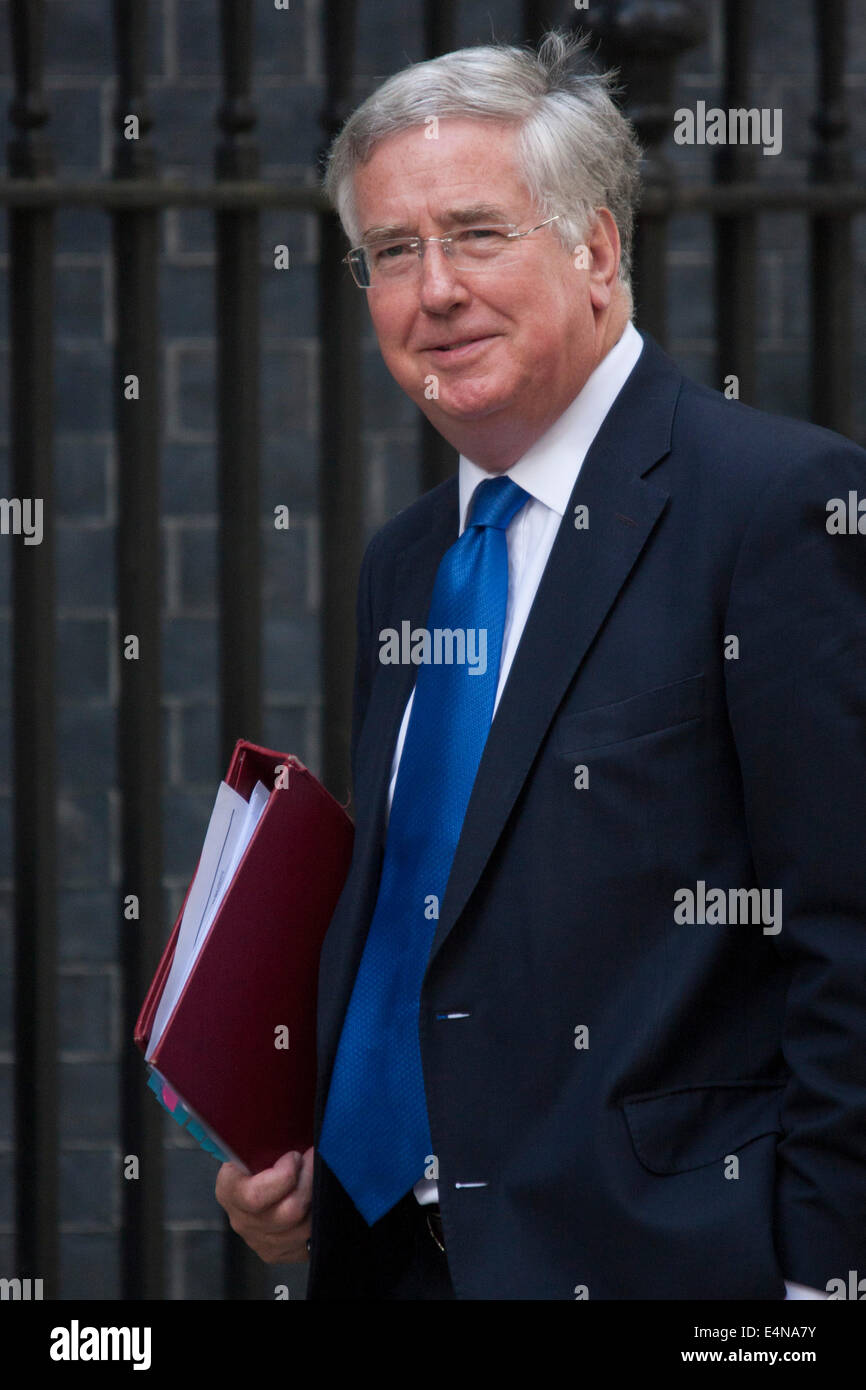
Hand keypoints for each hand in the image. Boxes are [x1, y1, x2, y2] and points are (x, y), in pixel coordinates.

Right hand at [215, 1146, 313, 1262]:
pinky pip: (309, 1241)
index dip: (283, 1176)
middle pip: (287, 1213)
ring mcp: (260, 1241)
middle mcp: (241, 1220)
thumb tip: (284, 1123)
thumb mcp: (259, 1140)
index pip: (254, 1196)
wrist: (266, 1172)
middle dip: (308, 1182)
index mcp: (229, 1190)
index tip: (295, 1155)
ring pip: (302, 1228)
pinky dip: (319, 1217)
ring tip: (320, 1174)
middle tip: (316, 1159)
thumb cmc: (265, 1150)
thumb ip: (267, 1137)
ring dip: (318, 1198)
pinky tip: (319, 1197)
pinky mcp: (280, 1253)